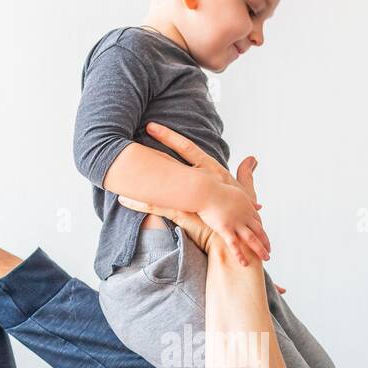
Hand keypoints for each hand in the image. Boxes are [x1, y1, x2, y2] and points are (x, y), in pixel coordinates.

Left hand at [117, 122, 266, 263]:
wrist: (242, 241)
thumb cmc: (244, 218)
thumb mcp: (245, 193)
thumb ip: (245, 174)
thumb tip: (252, 158)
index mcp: (211, 172)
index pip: (188, 148)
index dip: (169, 136)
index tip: (151, 126)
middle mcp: (196, 183)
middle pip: (167, 164)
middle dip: (147, 152)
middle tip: (128, 140)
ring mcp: (187, 199)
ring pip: (157, 186)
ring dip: (136, 181)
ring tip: (115, 175)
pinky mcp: (182, 215)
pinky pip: (156, 207)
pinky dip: (139, 203)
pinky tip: (123, 199)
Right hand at [199, 181, 269, 265]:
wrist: (206, 191)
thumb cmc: (217, 190)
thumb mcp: (237, 193)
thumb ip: (249, 201)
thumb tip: (261, 206)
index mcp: (247, 207)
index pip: (258, 221)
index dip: (262, 231)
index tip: (264, 239)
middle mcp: (244, 215)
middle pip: (259, 231)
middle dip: (265, 242)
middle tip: (269, 252)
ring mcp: (236, 223)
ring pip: (252, 239)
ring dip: (260, 249)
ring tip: (266, 258)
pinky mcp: (225, 229)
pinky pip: (234, 245)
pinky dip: (240, 255)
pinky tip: (245, 263)